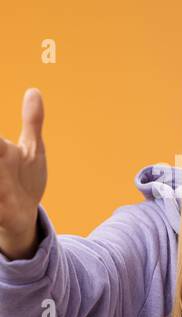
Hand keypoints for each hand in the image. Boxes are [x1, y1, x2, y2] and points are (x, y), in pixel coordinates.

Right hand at [0, 89, 46, 258]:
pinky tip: (5, 200)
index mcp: (0, 150)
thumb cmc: (24, 179)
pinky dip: (2, 203)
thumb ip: (31, 122)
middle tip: (5, 149)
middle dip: (0, 148)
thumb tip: (33, 91)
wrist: (23, 216)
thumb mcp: (32, 150)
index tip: (5, 141)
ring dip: (1, 175)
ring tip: (6, 169)